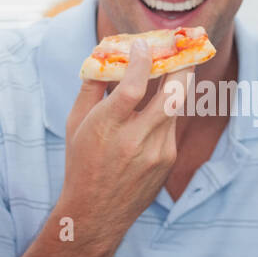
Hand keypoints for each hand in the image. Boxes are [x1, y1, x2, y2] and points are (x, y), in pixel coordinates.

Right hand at [60, 39, 185, 236]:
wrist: (96, 212)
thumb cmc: (81, 161)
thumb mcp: (75, 122)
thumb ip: (91, 85)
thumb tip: (104, 53)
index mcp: (108, 128)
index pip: (134, 87)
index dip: (143, 60)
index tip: (144, 44)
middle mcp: (136, 140)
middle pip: (173, 95)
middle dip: (182, 65)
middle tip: (182, 47)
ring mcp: (157, 152)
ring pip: (177, 107)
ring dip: (177, 83)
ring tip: (174, 65)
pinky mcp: (168, 160)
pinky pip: (172, 124)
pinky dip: (167, 108)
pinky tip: (159, 102)